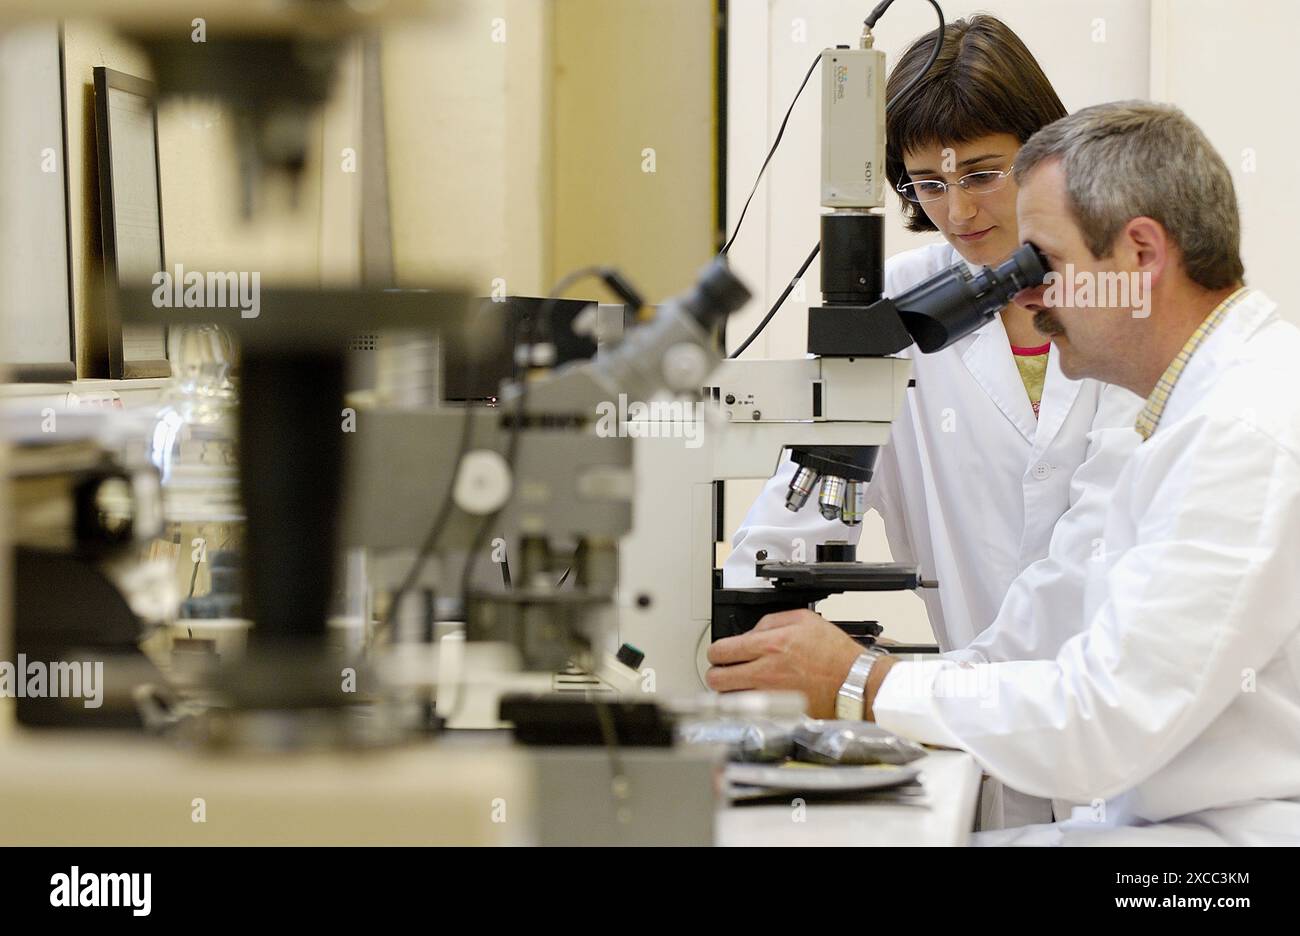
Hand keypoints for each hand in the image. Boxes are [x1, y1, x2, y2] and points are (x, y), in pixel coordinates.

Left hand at [706, 609, 863, 717]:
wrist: (854, 681)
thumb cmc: (833, 652)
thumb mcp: (803, 619)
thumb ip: (769, 622)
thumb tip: (749, 633)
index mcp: (769, 645)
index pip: (721, 651)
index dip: (716, 652)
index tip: (720, 653)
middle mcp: (765, 671)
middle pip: (717, 678)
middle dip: (716, 673)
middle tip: (723, 670)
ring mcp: (770, 695)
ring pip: (728, 698)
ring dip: (728, 691)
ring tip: (736, 685)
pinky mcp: (777, 711)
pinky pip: (748, 711)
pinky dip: (745, 705)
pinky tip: (751, 698)